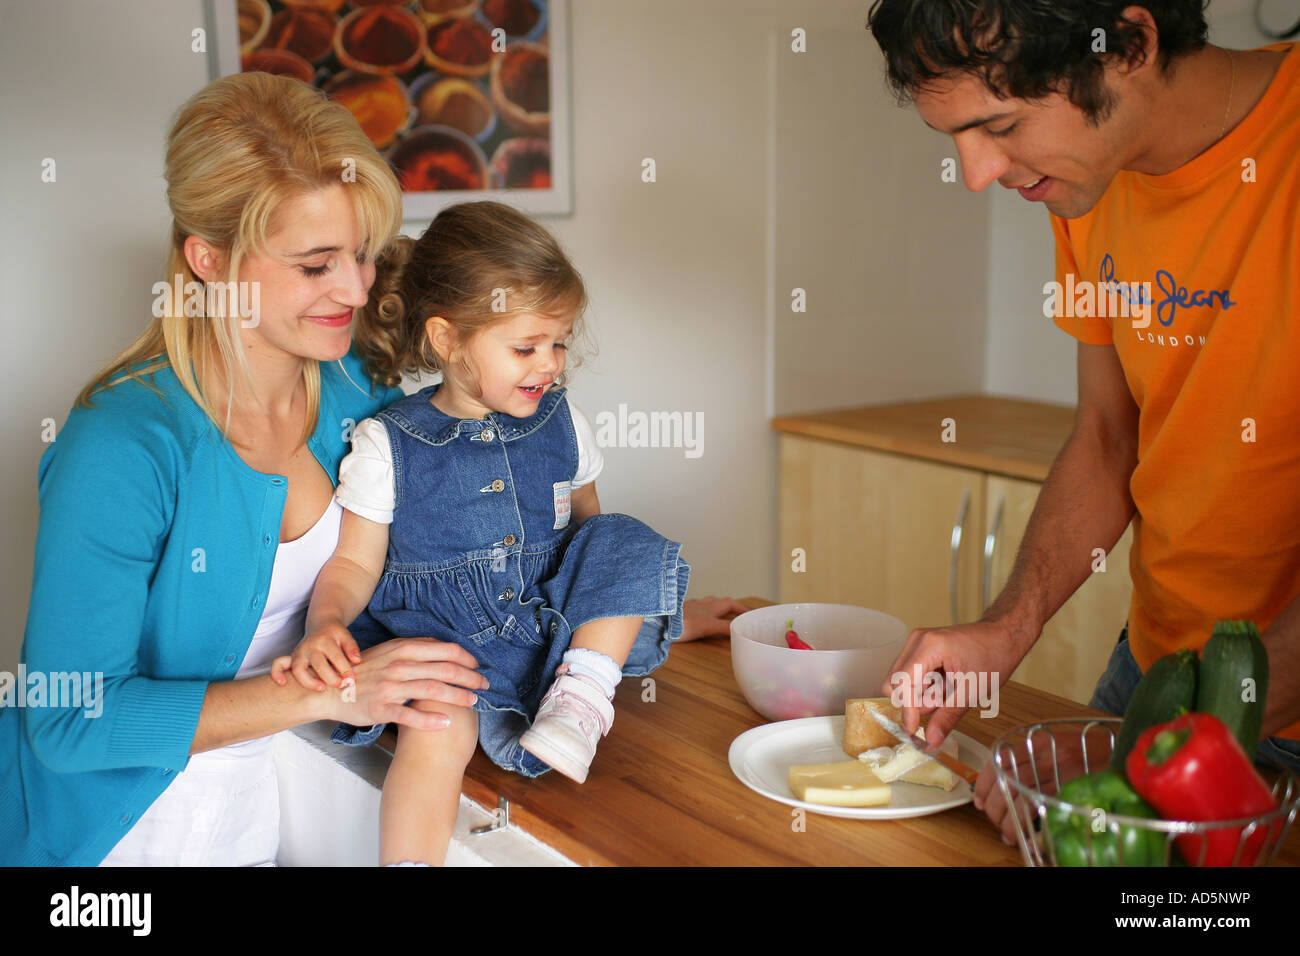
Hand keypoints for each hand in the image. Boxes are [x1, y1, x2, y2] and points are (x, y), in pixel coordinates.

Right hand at [271, 623, 361, 691]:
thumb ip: (352, 648)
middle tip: (341, 685)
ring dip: (308, 681)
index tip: (352, 681)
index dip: (345, 670)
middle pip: (318, 664)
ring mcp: (299, 653)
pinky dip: (277, 674)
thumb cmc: (335, 635)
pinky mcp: (290, 658)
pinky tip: (283, 684)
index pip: (336, 657)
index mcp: (325, 641)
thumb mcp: (346, 637)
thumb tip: (357, 661)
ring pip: (298, 668)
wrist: (322, 624)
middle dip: (330, 677)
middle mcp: (310, 647)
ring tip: (321, 688)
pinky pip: (278, 665)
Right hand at [326, 637, 488, 731]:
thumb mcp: (388, 650)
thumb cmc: (362, 670)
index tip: (477, 666)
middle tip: (484, 685)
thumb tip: (439, 644)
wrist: (331, 690)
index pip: (444, 650)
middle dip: (469, 677)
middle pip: (445, 670)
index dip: (466, 659)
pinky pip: (410, 716)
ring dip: (457, 696)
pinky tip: (446, 723)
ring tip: (473, 701)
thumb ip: (413, 646)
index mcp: (403, 649)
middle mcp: (399, 666)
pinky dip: (431, 720)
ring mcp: (391, 688)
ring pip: (433, 691)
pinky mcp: (382, 709)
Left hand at [677, 595, 750, 641]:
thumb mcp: (708, 627)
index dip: (741, 608)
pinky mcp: (679, 611)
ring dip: (715, 606)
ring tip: (719, 613)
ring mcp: (689, 606)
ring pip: (706, 603)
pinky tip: (696, 616)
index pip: (731, 604)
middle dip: (730, 606)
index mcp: (710, 607)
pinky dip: (700, 610)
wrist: (659, 622)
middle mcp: (701, 604)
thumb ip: (726, 628)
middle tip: (737, 614)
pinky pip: (693, 607)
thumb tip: (741, 630)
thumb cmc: (681, 624)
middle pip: (719, 602)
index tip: (750, 614)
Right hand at [879, 618, 1027, 746]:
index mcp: (929, 646)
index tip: (913, 731)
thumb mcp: (972, 691)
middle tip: (942, 703)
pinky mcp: (920, 647)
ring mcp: (917, 642)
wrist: (1003, 636)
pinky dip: (926, 687)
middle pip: (896, 682)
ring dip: (923, 694)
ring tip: (949, 690)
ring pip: (903, 681)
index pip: (902, 683)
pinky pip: (911, 675)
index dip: (906, 710)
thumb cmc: (993, 656)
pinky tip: (946, 684)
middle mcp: (917, 640)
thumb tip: (931, 739)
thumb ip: (947, 716)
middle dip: (916, 700)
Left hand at [974, 725, 1095, 847]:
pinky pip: (1040, 809)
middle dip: (994, 805)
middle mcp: (1046, 753)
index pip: (999, 758)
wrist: (1124, 750)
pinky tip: (1023, 836)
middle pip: (1006, 780)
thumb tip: (1006, 785)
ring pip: (1019, 797)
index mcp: (1037, 741)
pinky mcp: (1073, 788)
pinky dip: (1026, 825)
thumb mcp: (1058, 745)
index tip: (979, 799)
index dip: (984, 782)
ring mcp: (1060, 771)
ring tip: (1007, 832)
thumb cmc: (1091, 752)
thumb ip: (1033, 759)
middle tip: (994, 820)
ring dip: (1007, 820)